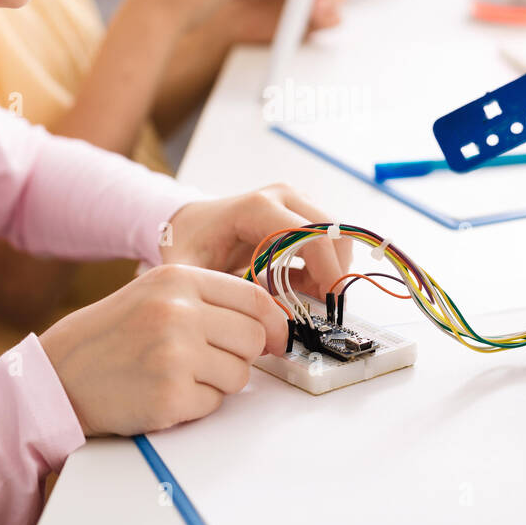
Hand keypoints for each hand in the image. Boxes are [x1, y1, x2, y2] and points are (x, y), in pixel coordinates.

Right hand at [39, 263, 288, 435]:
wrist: (58, 374)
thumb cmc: (111, 336)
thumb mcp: (157, 294)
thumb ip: (211, 300)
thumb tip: (271, 322)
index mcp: (178, 278)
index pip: (255, 297)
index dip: (273, 322)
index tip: (275, 337)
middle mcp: (178, 311)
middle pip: (253, 337)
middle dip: (242, 355)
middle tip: (209, 360)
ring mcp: (174, 353)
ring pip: (239, 374)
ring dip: (218, 382)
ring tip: (178, 374)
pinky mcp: (170, 394)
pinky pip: (214, 403)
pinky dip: (195, 404)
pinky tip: (164, 392)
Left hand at [160, 183, 351, 298]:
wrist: (189, 223)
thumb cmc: (190, 244)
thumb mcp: (194, 274)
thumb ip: (224, 298)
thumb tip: (261, 327)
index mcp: (256, 207)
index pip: (310, 235)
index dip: (326, 269)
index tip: (329, 302)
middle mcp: (281, 196)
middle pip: (331, 231)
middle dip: (333, 271)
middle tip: (321, 306)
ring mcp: (294, 200)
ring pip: (336, 234)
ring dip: (329, 268)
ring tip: (306, 296)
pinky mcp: (301, 210)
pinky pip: (328, 238)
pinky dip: (323, 265)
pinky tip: (301, 285)